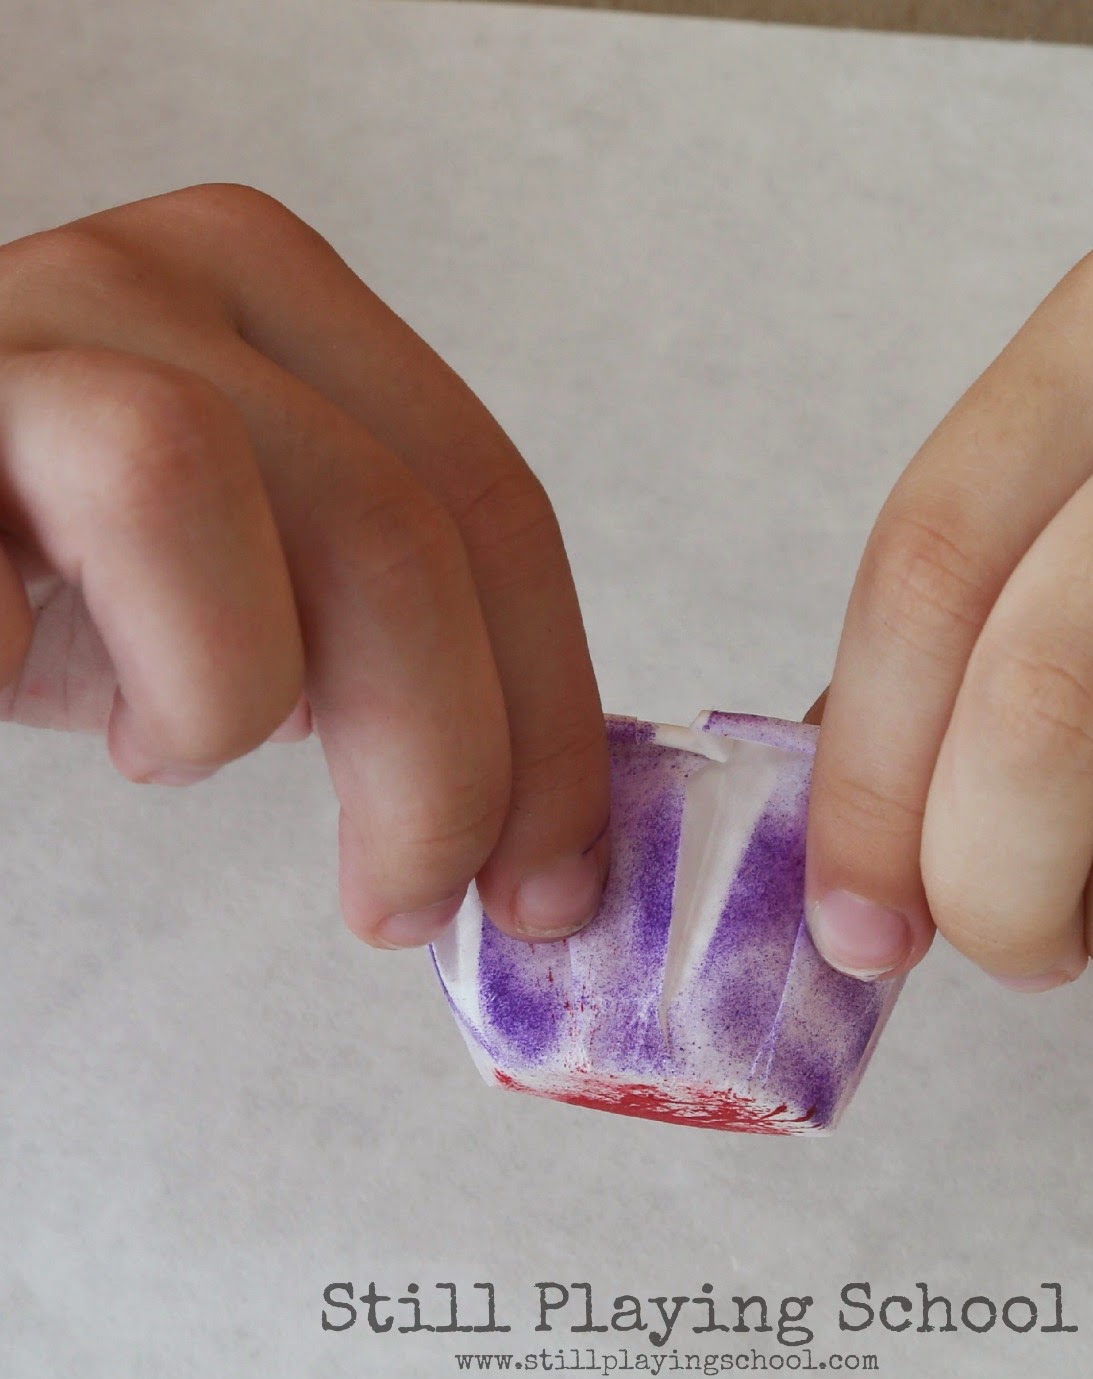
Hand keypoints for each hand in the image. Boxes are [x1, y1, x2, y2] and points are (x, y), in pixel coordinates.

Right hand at [0, 185, 610, 947]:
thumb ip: (372, 634)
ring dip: (213, 691)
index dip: (552, 714)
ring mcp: (16, 329)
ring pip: (184, 479)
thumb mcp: (240, 571)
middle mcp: (160, 277)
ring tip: (159, 745)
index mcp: (283, 299)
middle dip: (441, 761)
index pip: (489, 505)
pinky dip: (12, 657)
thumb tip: (519, 822)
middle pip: (385, 520)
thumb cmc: (40, 551)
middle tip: (410, 902)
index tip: (554, 875)